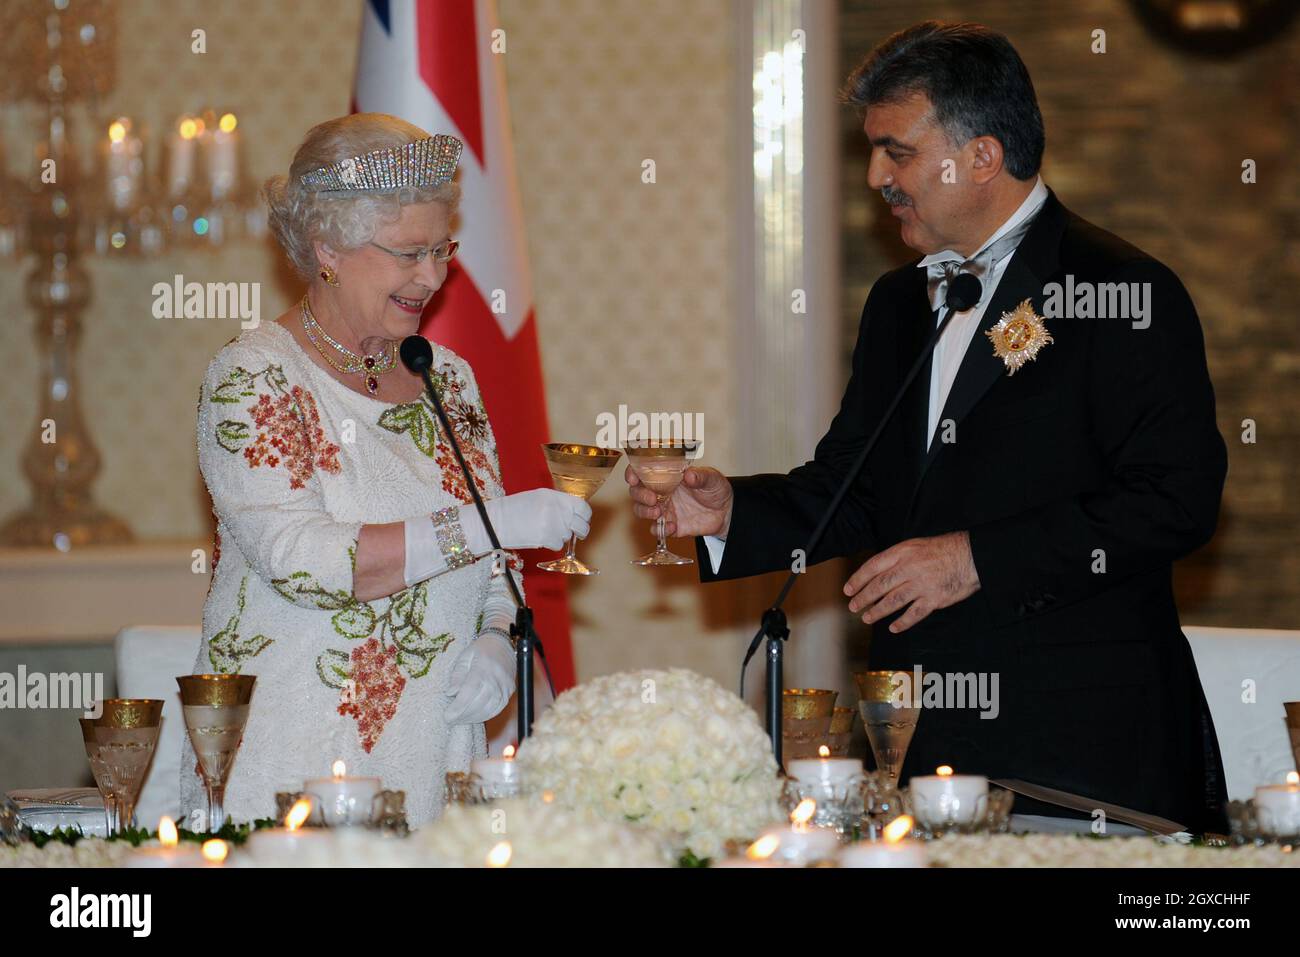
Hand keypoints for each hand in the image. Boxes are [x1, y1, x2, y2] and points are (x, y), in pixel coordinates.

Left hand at [444, 633, 514, 724]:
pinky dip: (485, 715)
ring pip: (489, 709)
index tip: (447, 716)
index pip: (470, 691)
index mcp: (483, 667)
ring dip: (473, 717)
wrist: (503, 644)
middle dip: (463, 715)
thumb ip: (457, 675)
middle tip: (450, 720)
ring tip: (460, 720)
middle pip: (479, 703)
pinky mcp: (510, 691)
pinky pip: (498, 708)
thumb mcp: (464, 657)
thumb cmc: (480, 650)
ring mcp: (505, 686)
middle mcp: (496, 678)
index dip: (458, 707)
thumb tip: (451, 693)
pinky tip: (475, 716)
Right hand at [463, 488, 590, 553]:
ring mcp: (553, 524)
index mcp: (555, 496)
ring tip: (543, 530)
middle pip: (581, 526)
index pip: (583, 507)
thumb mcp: (538, 498)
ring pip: (568, 537)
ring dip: (560, 537)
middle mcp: (557, 509)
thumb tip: (574, 514)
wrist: (495, 520)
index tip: (582, 520)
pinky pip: (558, 545)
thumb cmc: (514, 509)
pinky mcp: (547, 538)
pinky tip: (539, 537)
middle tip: (576, 533)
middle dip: (580, 532)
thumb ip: (558, 503)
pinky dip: (551, 544)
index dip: (585, 516)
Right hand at [626, 465, 732, 538]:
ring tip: (658, 513)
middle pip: (637, 492)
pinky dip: (659, 529)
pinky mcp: (671, 525)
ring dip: (645, 512)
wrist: (726, 511)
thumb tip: (689, 475)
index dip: (633, 473)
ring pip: (641, 510)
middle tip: (652, 498)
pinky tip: (672, 527)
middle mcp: (661, 492)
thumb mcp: (711, 478)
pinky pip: (657, 529)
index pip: (642, 472)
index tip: (633, 478)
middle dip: (639, 495)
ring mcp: (664, 509)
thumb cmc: (715, 489)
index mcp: (667, 476)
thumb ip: (700, 476)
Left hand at [843, 531, 979, 633]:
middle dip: (863, 598)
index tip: (848, 590)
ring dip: (877, 611)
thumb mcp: (915, 545)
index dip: (858, 579)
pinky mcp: (934, 599)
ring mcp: (922, 584)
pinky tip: (893, 627)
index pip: (873, 567)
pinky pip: (914, 614)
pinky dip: (902, 622)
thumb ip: (896, 558)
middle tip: (853, 606)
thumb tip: (877, 572)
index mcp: (903, 552)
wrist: (972, 556)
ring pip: (893, 601)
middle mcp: (910, 568)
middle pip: (880, 586)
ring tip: (867, 617)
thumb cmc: (943, 549)